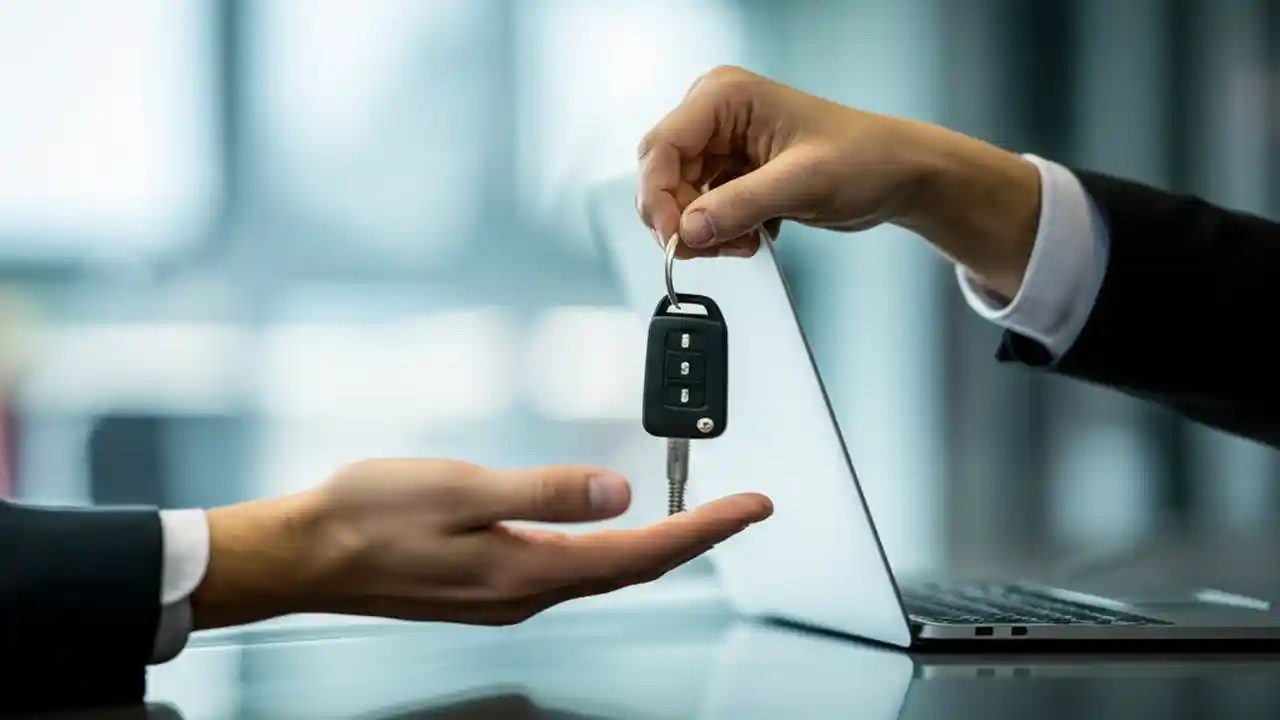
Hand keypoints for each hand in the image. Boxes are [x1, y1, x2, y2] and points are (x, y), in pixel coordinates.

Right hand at [191, 459, 771, 628]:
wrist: (306, 555)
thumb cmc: (368, 517)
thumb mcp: (461, 488)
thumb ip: (545, 492)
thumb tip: (619, 493)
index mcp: (527, 571)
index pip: (643, 554)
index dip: (707, 529)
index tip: (753, 507)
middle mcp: (526, 593)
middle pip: (633, 570)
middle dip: (695, 538)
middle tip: (739, 510)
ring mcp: (507, 595)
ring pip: (604, 572)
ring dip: (656, 545)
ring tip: (695, 517)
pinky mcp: (488, 586)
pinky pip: (570, 570)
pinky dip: (610, 548)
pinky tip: (611, 529)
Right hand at [636, 65, 1041, 298]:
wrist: (899, 175)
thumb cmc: (865, 157)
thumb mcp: (800, 183)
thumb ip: (738, 206)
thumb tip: (688, 231)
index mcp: (726, 96)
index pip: (662, 146)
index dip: (659, 197)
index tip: (674, 238)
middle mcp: (717, 116)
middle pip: (664, 176)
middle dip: (684, 219)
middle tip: (715, 247)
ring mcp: (724, 146)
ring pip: (681, 200)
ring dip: (706, 232)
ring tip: (747, 241)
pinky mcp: (734, 174)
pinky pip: (703, 211)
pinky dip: (721, 233)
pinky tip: (755, 236)